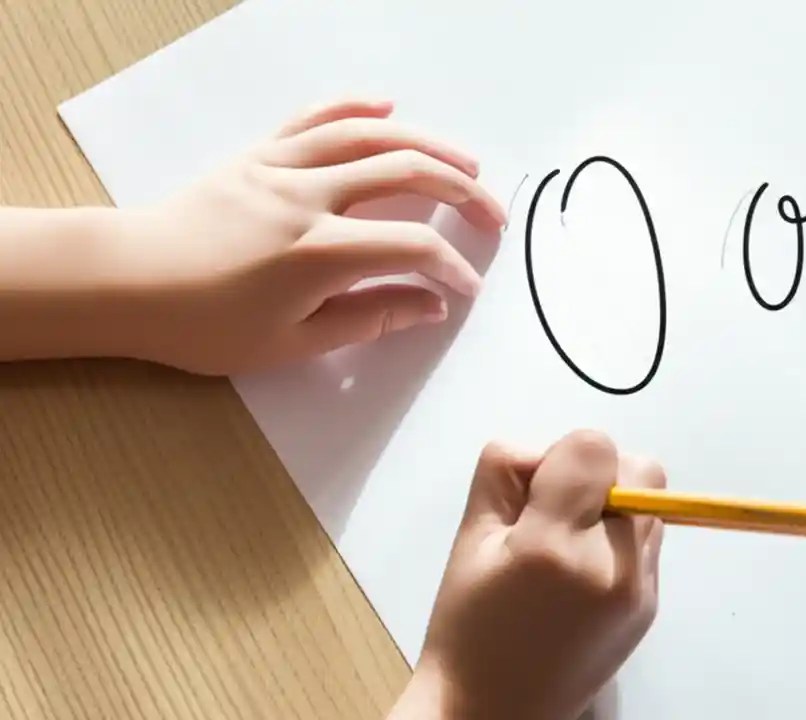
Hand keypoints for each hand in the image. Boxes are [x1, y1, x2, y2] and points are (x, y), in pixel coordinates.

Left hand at [109, 98, 504, 373]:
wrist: (127, 283)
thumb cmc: (203, 325)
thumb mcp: (292, 342)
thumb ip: (369, 318)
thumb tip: (427, 305)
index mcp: (319, 252)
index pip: (413, 247)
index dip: (452, 268)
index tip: (465, 288)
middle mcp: (307, 198)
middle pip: (407, 174)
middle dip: (463, 193)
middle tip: (493, 216)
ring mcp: (282, 169)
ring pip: (370, 137)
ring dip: (427, 144)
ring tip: (466, 161)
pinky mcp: (258, 156)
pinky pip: (315, 120)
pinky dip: (356, 109)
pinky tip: (388, 109)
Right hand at [386, 431, 663, 719]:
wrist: (495, 710)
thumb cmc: (469, 626)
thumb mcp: (469, 538)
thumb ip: (505, 473)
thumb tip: (546, 451)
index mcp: (554, 547)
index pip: (594, 448)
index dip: (560, 457)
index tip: (532, 493)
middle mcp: (611, 566)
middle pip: (640, 467)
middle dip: (599, 474)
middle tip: (555, 511)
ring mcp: (640, 590)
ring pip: (651, 501)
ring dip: (615, 505)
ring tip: (569, 542)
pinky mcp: (651, 607)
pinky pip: (649, 540)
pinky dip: (621, 539)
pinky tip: (582, 571)